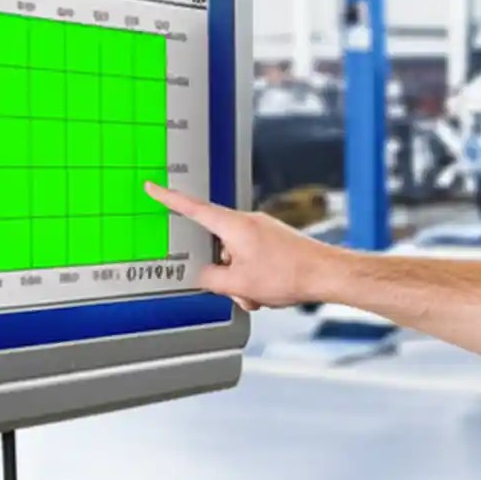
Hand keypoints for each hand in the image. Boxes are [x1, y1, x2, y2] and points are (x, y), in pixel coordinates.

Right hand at [144, 182, 333, 311]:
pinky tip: (271, 290)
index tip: (154, 187)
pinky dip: (256, 278)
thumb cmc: (290, 273)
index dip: (170, 198)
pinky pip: (253, 260)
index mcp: (234, 225)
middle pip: (217, 247)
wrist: (327, 274)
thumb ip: (210, 279)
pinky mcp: (275, 241)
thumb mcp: (237, 284)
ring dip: (243, 281)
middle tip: (241, 289)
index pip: (193, 208)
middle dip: (224, 273)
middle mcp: (248, 222)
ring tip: (263, 292)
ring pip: (236, 259)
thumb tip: (204, 275)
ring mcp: (263, 230)